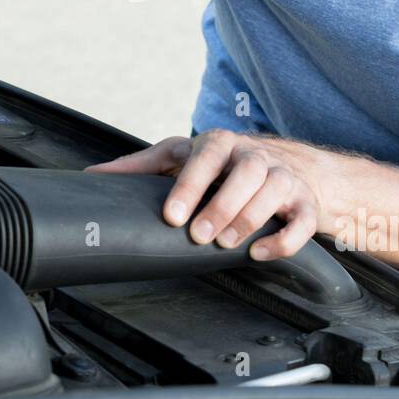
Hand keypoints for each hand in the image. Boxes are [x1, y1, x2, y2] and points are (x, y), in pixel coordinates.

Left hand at [84, 129, 328, 260]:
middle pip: (246, 172)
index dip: (189, 185)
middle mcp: (255, 156)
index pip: (206, 156)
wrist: (292, 165)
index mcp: (221, 144)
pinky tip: (259, 253)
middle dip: (222, 205)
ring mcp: (284, 178)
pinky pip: (302, 221)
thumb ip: (141, 167)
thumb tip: (92, 177)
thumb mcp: (182, 158)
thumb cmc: (225, 164)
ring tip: (226, 244)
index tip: (172, 215)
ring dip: (249, 219)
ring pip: (275, 191)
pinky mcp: (305, 204)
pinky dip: (284, 239)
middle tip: (199, 236)